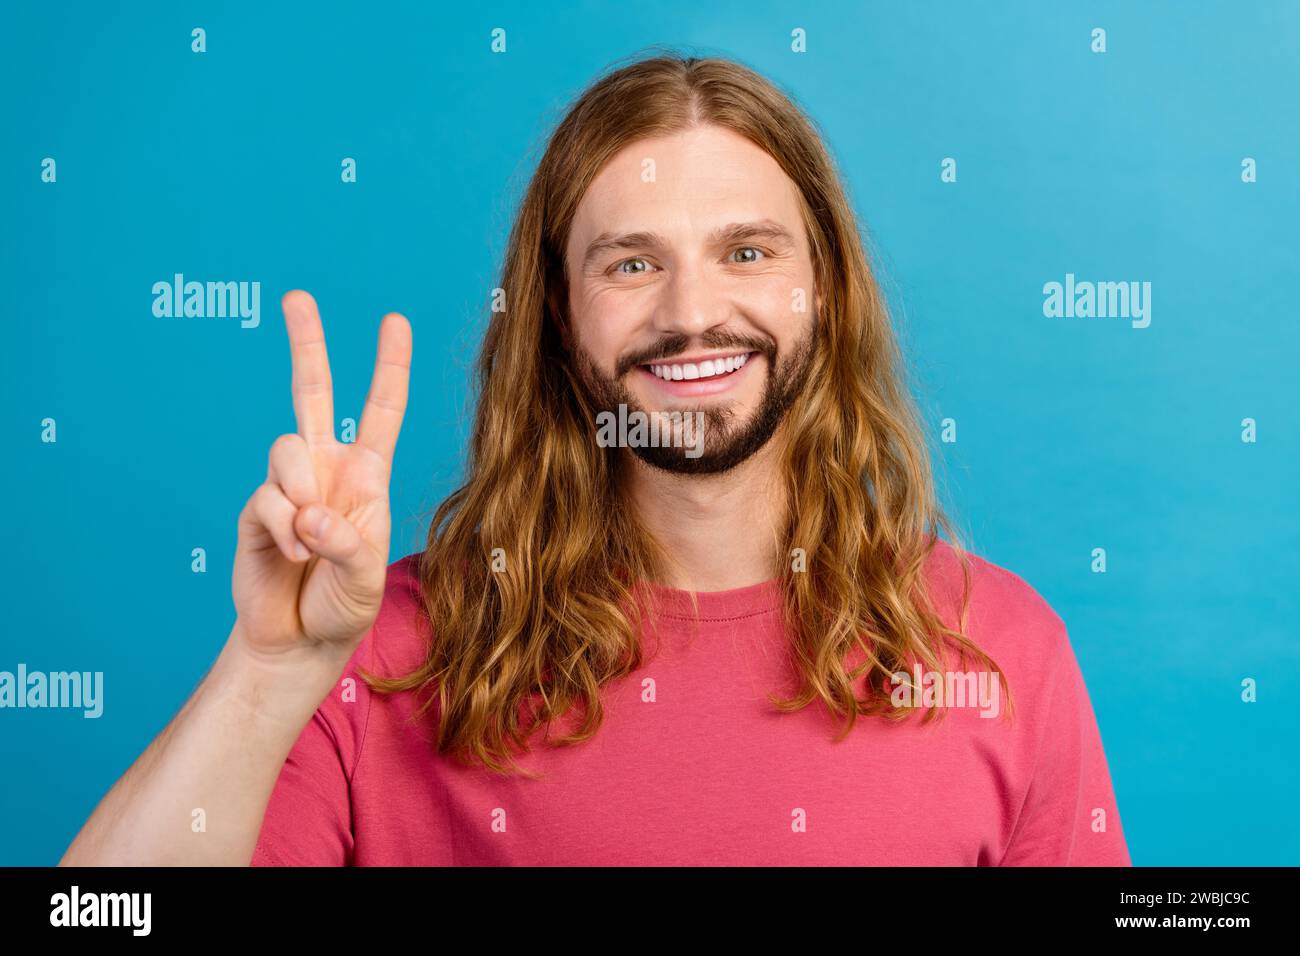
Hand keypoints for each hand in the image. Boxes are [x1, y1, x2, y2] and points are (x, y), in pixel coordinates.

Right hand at [232, 290, 411, 663]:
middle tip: (297, 297)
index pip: (380, 411)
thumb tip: (305, 512)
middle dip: (307, 343)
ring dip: (301, 493)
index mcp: (366, 475)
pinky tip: (291, 554)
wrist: (301, 640)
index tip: (394, 321)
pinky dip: (283, 528)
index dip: (389, 367)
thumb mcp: (366, 576)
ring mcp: (289, 485)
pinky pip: (267, 498)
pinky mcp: (257, 508)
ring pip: (286, 449)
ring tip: (310, 540)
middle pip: (312, 393)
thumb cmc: (346, 604)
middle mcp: (326, 469)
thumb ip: (345, 542)